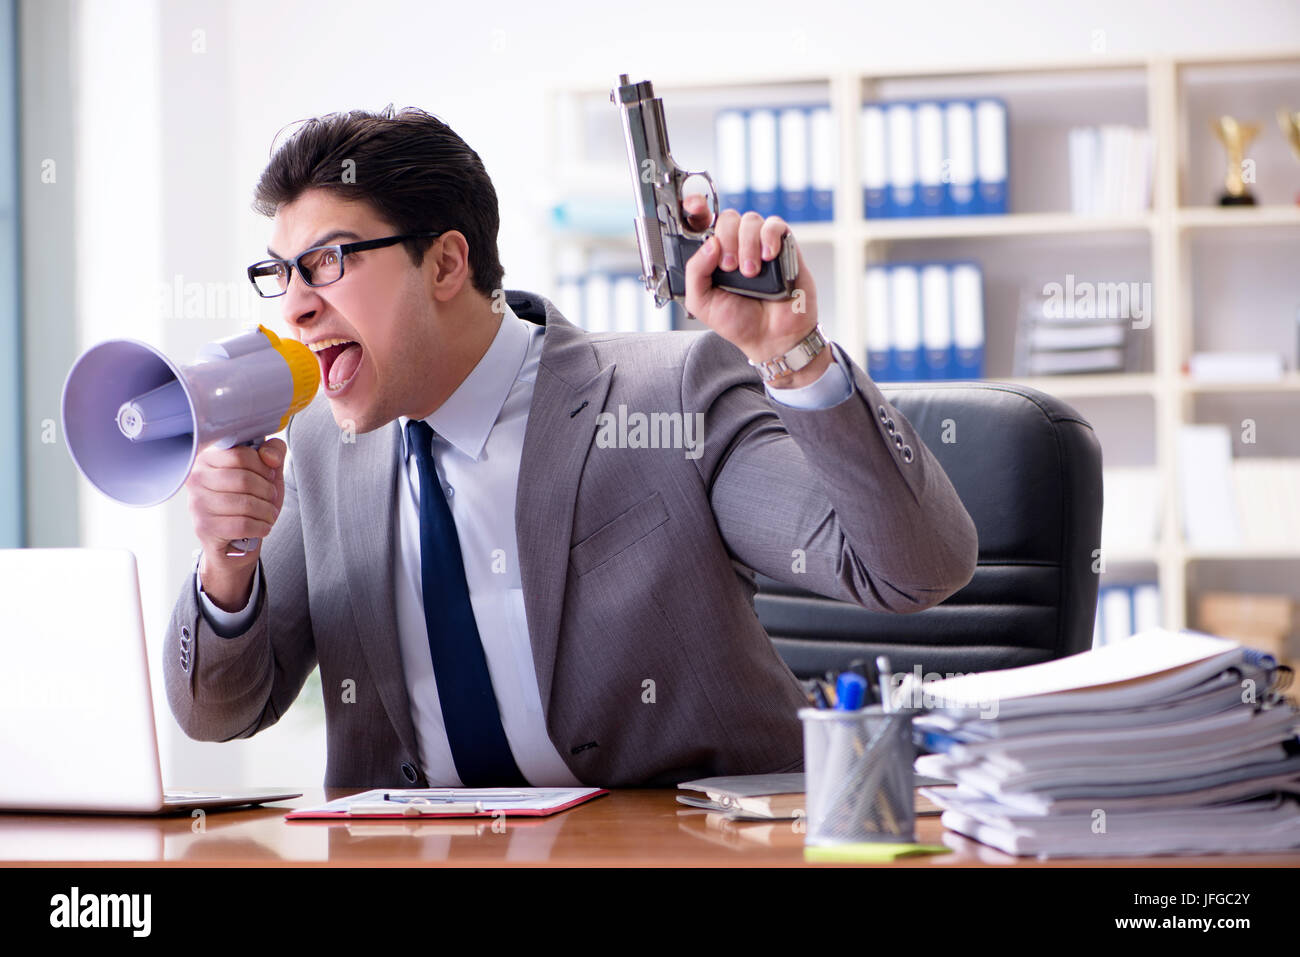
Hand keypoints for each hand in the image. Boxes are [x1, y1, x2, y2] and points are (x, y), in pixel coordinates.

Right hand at [186, 439, 285, 608]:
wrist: (237, 541)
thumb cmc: (248, 501)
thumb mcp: (265, 473)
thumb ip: (273, 452)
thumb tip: (270, 456)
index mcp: (208, 459)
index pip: (240, 454)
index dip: (264, 467)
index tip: (269, 476)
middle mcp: (196, 479)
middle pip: (244, 480)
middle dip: (267, 491)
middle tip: (271, 498)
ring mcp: (197, 504)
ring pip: (245, 503)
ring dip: (266, 511)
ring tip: (268, 513)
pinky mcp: (204, 527)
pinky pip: (242, 525)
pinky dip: (260, 526)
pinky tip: (262, 526)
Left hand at [682, 201, 826, 387]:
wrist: (771, 338)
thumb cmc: (738, 322)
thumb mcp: (702, 302)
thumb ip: (695, 272)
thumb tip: (710, 244)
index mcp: (713, 256)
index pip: (702, 222)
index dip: (696, 208)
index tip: (695, 207)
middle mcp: (736, 246)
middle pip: (727, 219)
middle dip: (727, 240)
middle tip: (730, 268)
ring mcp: (760, 245)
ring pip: (750, 220)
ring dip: (747, 245)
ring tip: (750, 273)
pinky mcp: (784, 247)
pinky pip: (776, 225)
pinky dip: (769, 237)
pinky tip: (768, 257)